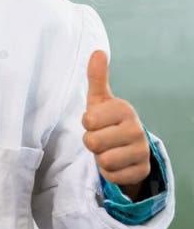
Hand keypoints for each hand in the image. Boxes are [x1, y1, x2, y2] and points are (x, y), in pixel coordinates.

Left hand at [81, 51, 150, 200]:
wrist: (127, 146)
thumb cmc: (107, 120)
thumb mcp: (99, 100)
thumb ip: (96, 77)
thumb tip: (98, 51)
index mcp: (124, 109)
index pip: (89, 120)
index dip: (87, 124)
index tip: (96, 122)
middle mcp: (137, 128)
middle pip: (93, 142)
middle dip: (91, 142)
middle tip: (101, 138)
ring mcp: (141, 150)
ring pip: (103, 161)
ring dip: (100, 158)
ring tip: (108, 150)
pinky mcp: (141, 171)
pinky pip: (112, 176)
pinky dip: (109, 173)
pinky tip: (116, 163)